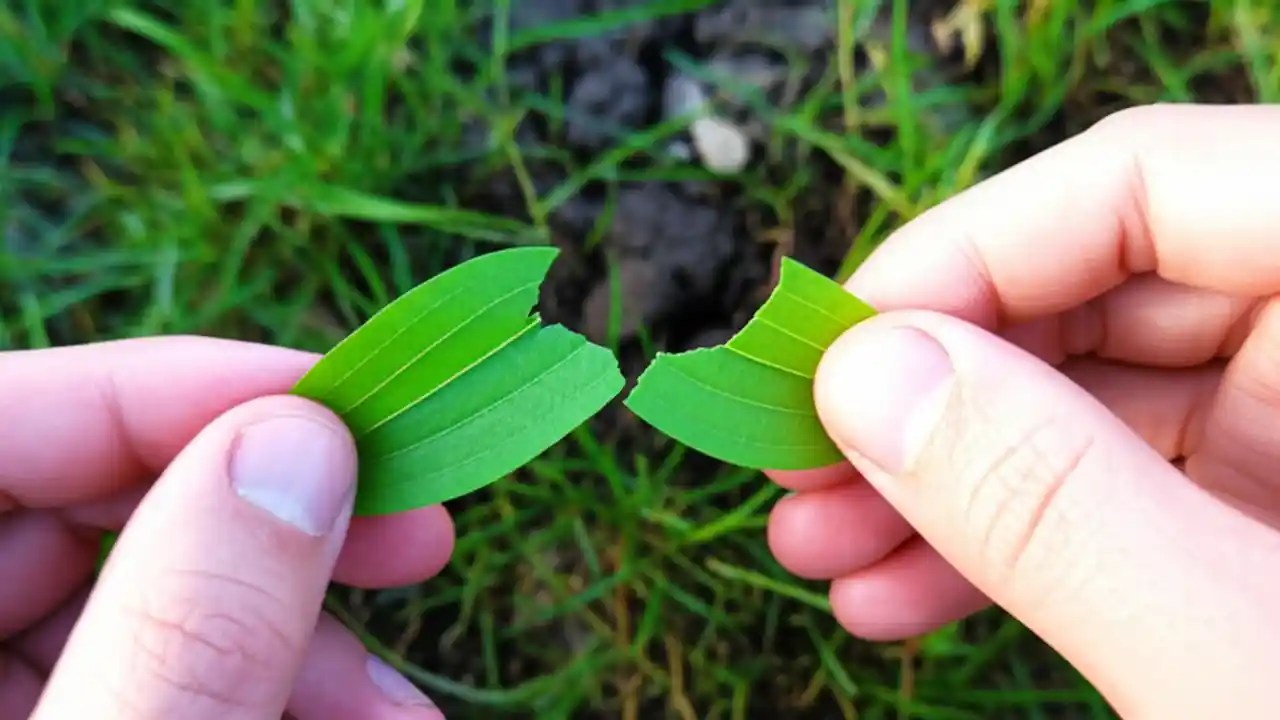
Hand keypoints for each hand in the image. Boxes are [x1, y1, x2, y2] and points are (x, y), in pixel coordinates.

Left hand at [0, 336, 455, 718]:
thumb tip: (301, 443)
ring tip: (398, 707)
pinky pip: (154, 680)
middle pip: (85, 510)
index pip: (0, 419)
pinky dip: (264, 686)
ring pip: (141, 605)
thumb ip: (186, 627)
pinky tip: (353, 719)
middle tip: (412, 538)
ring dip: (294, 632)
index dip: (174, 390)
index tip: (341, 409)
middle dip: (271, 527)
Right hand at [765, 104, 1279, 716]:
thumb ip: (1057, 504)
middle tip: (796, 463)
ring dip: (938, 481)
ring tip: (818, 552)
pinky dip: (1000, 545)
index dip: (969, 253)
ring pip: (1086, 407)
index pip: (1156, 186)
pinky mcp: (1272, 533)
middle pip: (1100, 293)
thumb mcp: (1244, 667)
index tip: (833, 350)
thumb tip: (866, 374)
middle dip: (928, 392)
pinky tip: (898, 597)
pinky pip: (1111, 498)